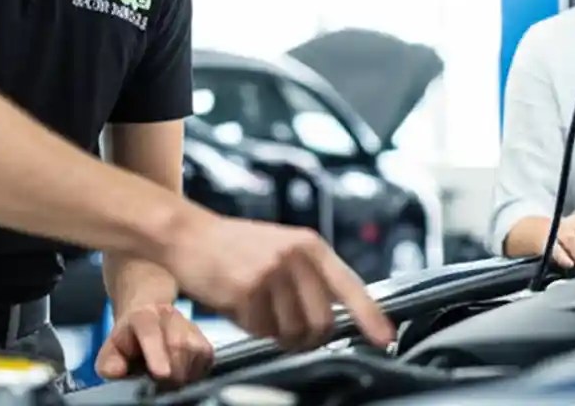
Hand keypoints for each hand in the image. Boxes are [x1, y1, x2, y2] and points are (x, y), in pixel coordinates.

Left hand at [95, 303, 213, 386]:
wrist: (147, 318)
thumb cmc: (129, 341)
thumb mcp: (112, 350)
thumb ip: (109, 362)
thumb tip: (116, 371)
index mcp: (142, 316)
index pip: (150, 331)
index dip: (156, 352)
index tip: (162, 374)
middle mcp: (168, 315)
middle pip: (177, 345)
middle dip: (170, 372)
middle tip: (158, 385)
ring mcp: (189, 325)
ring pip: (195, 352)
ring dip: (182, 373)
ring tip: (167, 378)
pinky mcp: (205, 341)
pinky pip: (206, 360)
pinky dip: (194, 373)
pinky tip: (181, 374)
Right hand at [163, 213, 394, 351]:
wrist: (189, 236)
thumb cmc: (236, 247)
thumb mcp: (281, 248)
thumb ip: (310, 276)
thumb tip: (340, 316)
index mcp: (310, 245)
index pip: (350, 286)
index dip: (371, 317)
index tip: (386, 339)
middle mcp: (295, 257)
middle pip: (323, 322)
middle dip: (309, 337)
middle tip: (288, 329)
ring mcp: (271, 274)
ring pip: (293, 332)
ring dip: (278, 334)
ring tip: (260, 311)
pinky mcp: (246, 291)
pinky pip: (262, 331)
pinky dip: (253, 328)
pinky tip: (240, 306)